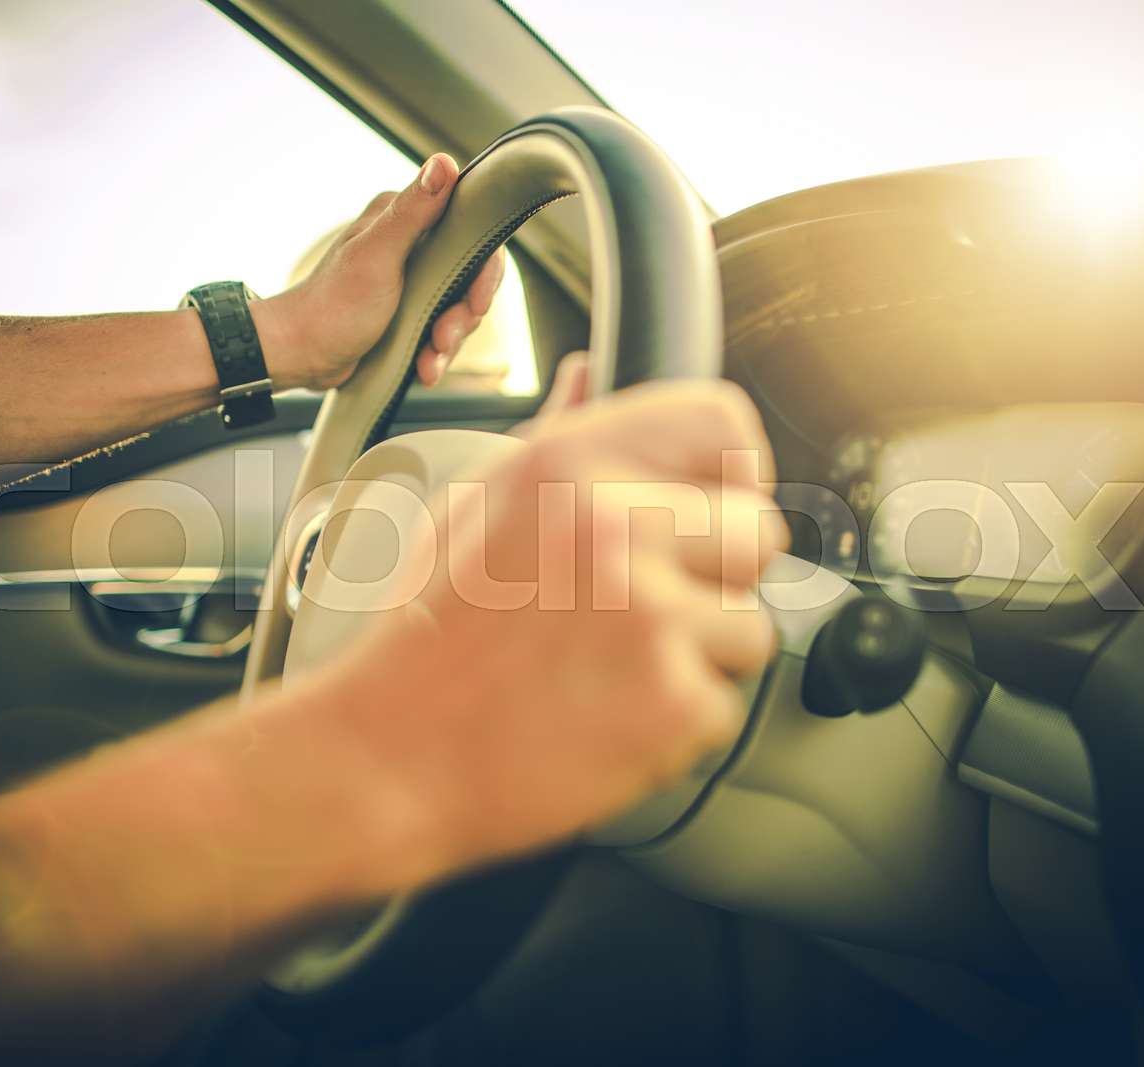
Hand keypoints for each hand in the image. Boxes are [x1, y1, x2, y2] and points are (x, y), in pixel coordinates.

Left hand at [253, 153, 504, 389]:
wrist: (301, 355)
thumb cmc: (332, 306)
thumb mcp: (376, 256)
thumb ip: (412, 212)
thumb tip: (444, 163)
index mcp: (402, 218)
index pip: (469, 230)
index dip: (483, 270)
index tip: (475, 302)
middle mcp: (410, 243)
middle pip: (470, 274)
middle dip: (464, 314)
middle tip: (444, 336)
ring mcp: (411, 279)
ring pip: (459, 306)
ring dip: (451, 339)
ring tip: (430, 359)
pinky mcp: (408, 310)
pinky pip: (442, 328)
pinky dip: (437, 352)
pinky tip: (425, 367)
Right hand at [326, 379, 785, 887]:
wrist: (385, 757)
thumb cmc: (428, 635)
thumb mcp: (472, 506)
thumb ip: (551, 435)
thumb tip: (586, 373)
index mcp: (569, 462)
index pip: (724, 425)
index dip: (726, 476)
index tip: (698, 516)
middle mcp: (617, 523)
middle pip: (758, 530)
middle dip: (715, 578)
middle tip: (638, 612)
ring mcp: (650, 614)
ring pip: (749, 625)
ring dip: (697, 656)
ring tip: (608, 668)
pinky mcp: (671, 700)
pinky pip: (722, 704)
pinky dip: (676, 724)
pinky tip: (605, 715)